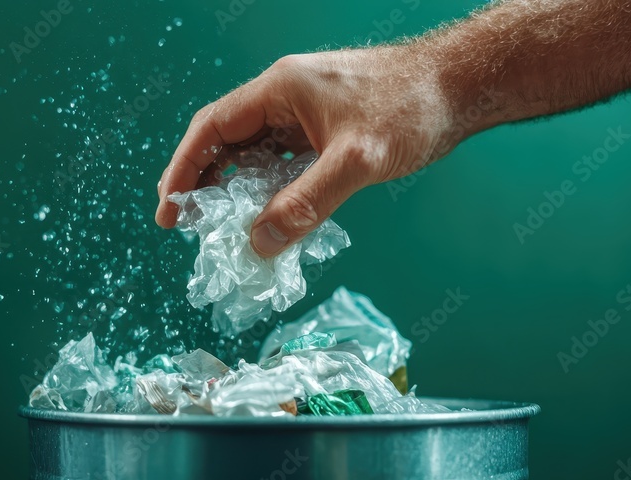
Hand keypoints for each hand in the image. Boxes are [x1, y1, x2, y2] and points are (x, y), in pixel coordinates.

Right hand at [155, 47, 460, 256]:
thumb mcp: (356, 160)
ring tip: (220, 223)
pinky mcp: (322, 126)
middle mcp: (284, 96)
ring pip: (252, 150)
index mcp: (280, 90)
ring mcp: (303, 110)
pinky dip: (267, 185)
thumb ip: (305, 203)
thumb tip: (258, 243)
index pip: (212, 128)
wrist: (461, 85)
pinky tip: (267, 211)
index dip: (183, 168)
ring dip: (234, 185)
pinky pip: (280, 157)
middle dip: (202, 181)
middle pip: (224, 139)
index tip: (169, 208)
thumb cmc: (412, 106)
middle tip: (187, 224)